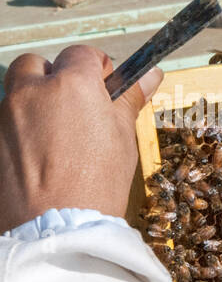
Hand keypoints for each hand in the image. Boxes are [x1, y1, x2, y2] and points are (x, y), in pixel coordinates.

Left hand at [0, 46, 161, 233]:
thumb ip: (129, 100)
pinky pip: (7, 119)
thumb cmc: (95, 184)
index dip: (98, 67)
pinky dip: (22, 126)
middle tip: (77, 104)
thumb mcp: (123, 138)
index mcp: (71, 85)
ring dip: (35, 99)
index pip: (82, 54)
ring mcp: (6, 113)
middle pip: (38, 63)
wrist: (57, 227)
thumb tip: (148, 75)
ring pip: (17, 89)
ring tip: (57, 131)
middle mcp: (32, 91)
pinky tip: (42, 153)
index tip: (107, 85)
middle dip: (55, 76)